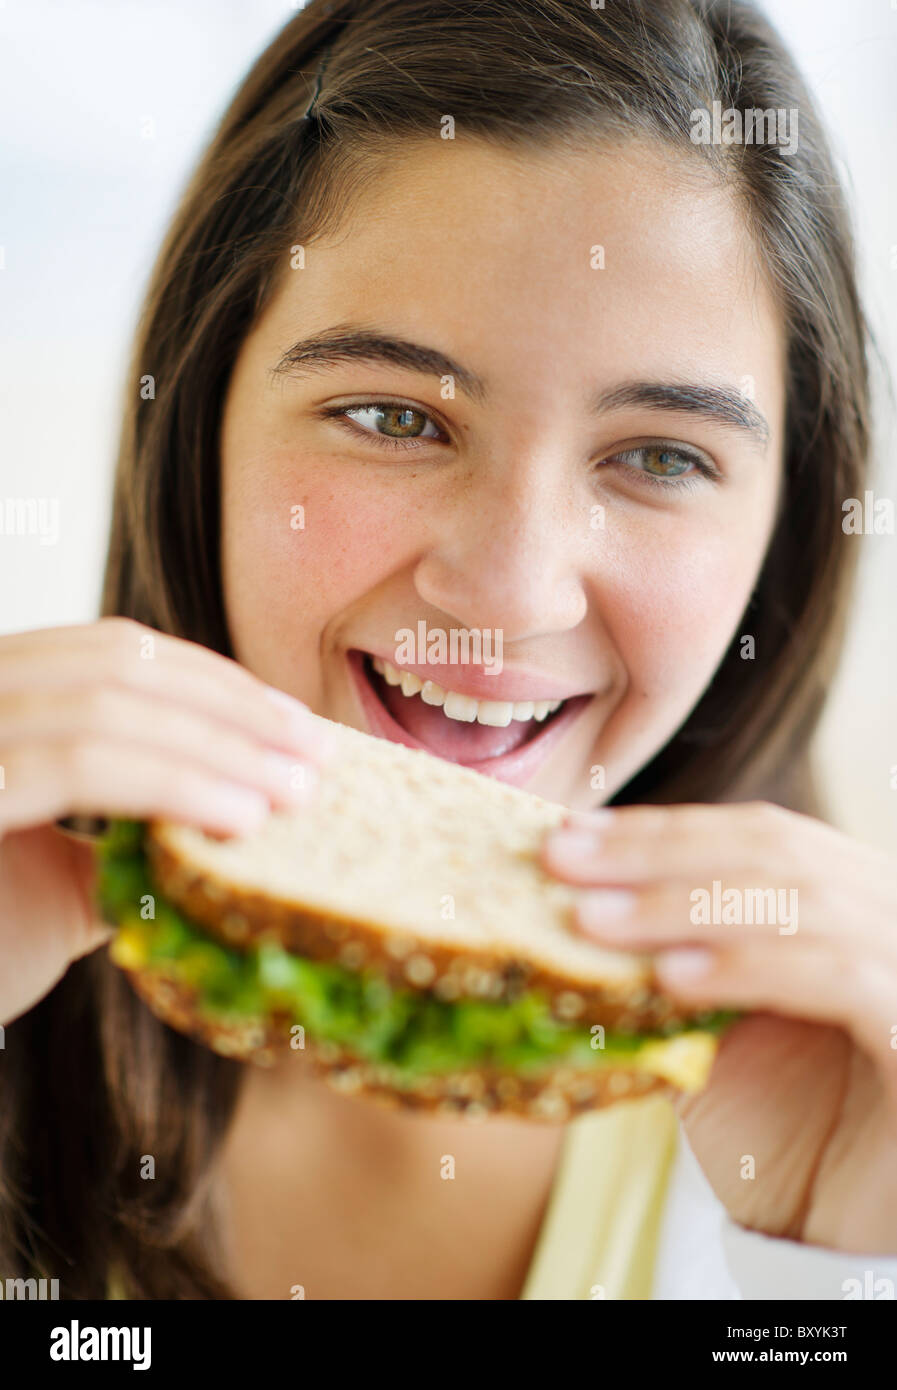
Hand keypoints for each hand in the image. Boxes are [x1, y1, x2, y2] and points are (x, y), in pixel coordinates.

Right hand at [0, 617, 332, 1025]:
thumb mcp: (66, 877)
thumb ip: (135, 829)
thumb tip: (243, 803)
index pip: (112, 654)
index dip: (214, 683)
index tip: (296, 726)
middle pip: (116, 664)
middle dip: (231, 709)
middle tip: (316, 756)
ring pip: (106, 705)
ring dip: (220, 745)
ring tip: (297, 793)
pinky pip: (78, 764)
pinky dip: (175, 782)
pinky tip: (244, 818)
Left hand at [542, 802, 896, 1253]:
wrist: (847, 1240)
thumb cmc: (784, 1129)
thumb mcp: (719, 1022)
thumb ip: (675, 955)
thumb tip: (576, 892)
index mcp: (853, 897)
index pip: (757, 833)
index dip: (663, 829)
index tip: (570, 834)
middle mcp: (894, 914)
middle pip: (775, 851)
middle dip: (657, 852)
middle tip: (560, 860)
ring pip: (800, 902)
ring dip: (683, 905)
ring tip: (594, 920)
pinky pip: (839, 976)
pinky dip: (749, 966)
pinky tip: (674, 976)